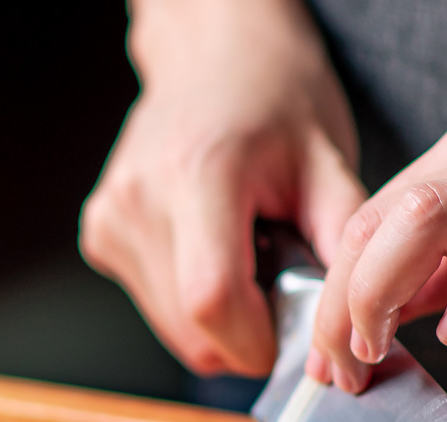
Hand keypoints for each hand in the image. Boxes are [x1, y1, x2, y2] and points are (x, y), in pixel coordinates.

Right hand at [80, 0, 364, 376]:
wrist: (215, 56)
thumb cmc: (275, 100)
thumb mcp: (330, 163)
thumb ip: (340, 248)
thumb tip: (347, 326)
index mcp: (199, 173)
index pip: (213, 301)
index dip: (259, 340)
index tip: (293, 331)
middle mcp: (140, 199)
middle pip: (191, 330)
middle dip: (248, 335)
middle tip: (278, 284)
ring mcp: (111, 219)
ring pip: (173, 330)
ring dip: (221, 320)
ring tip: (246, 257)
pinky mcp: (100, 236)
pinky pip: (156, 307)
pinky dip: (193, 301)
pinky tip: (213, 249)